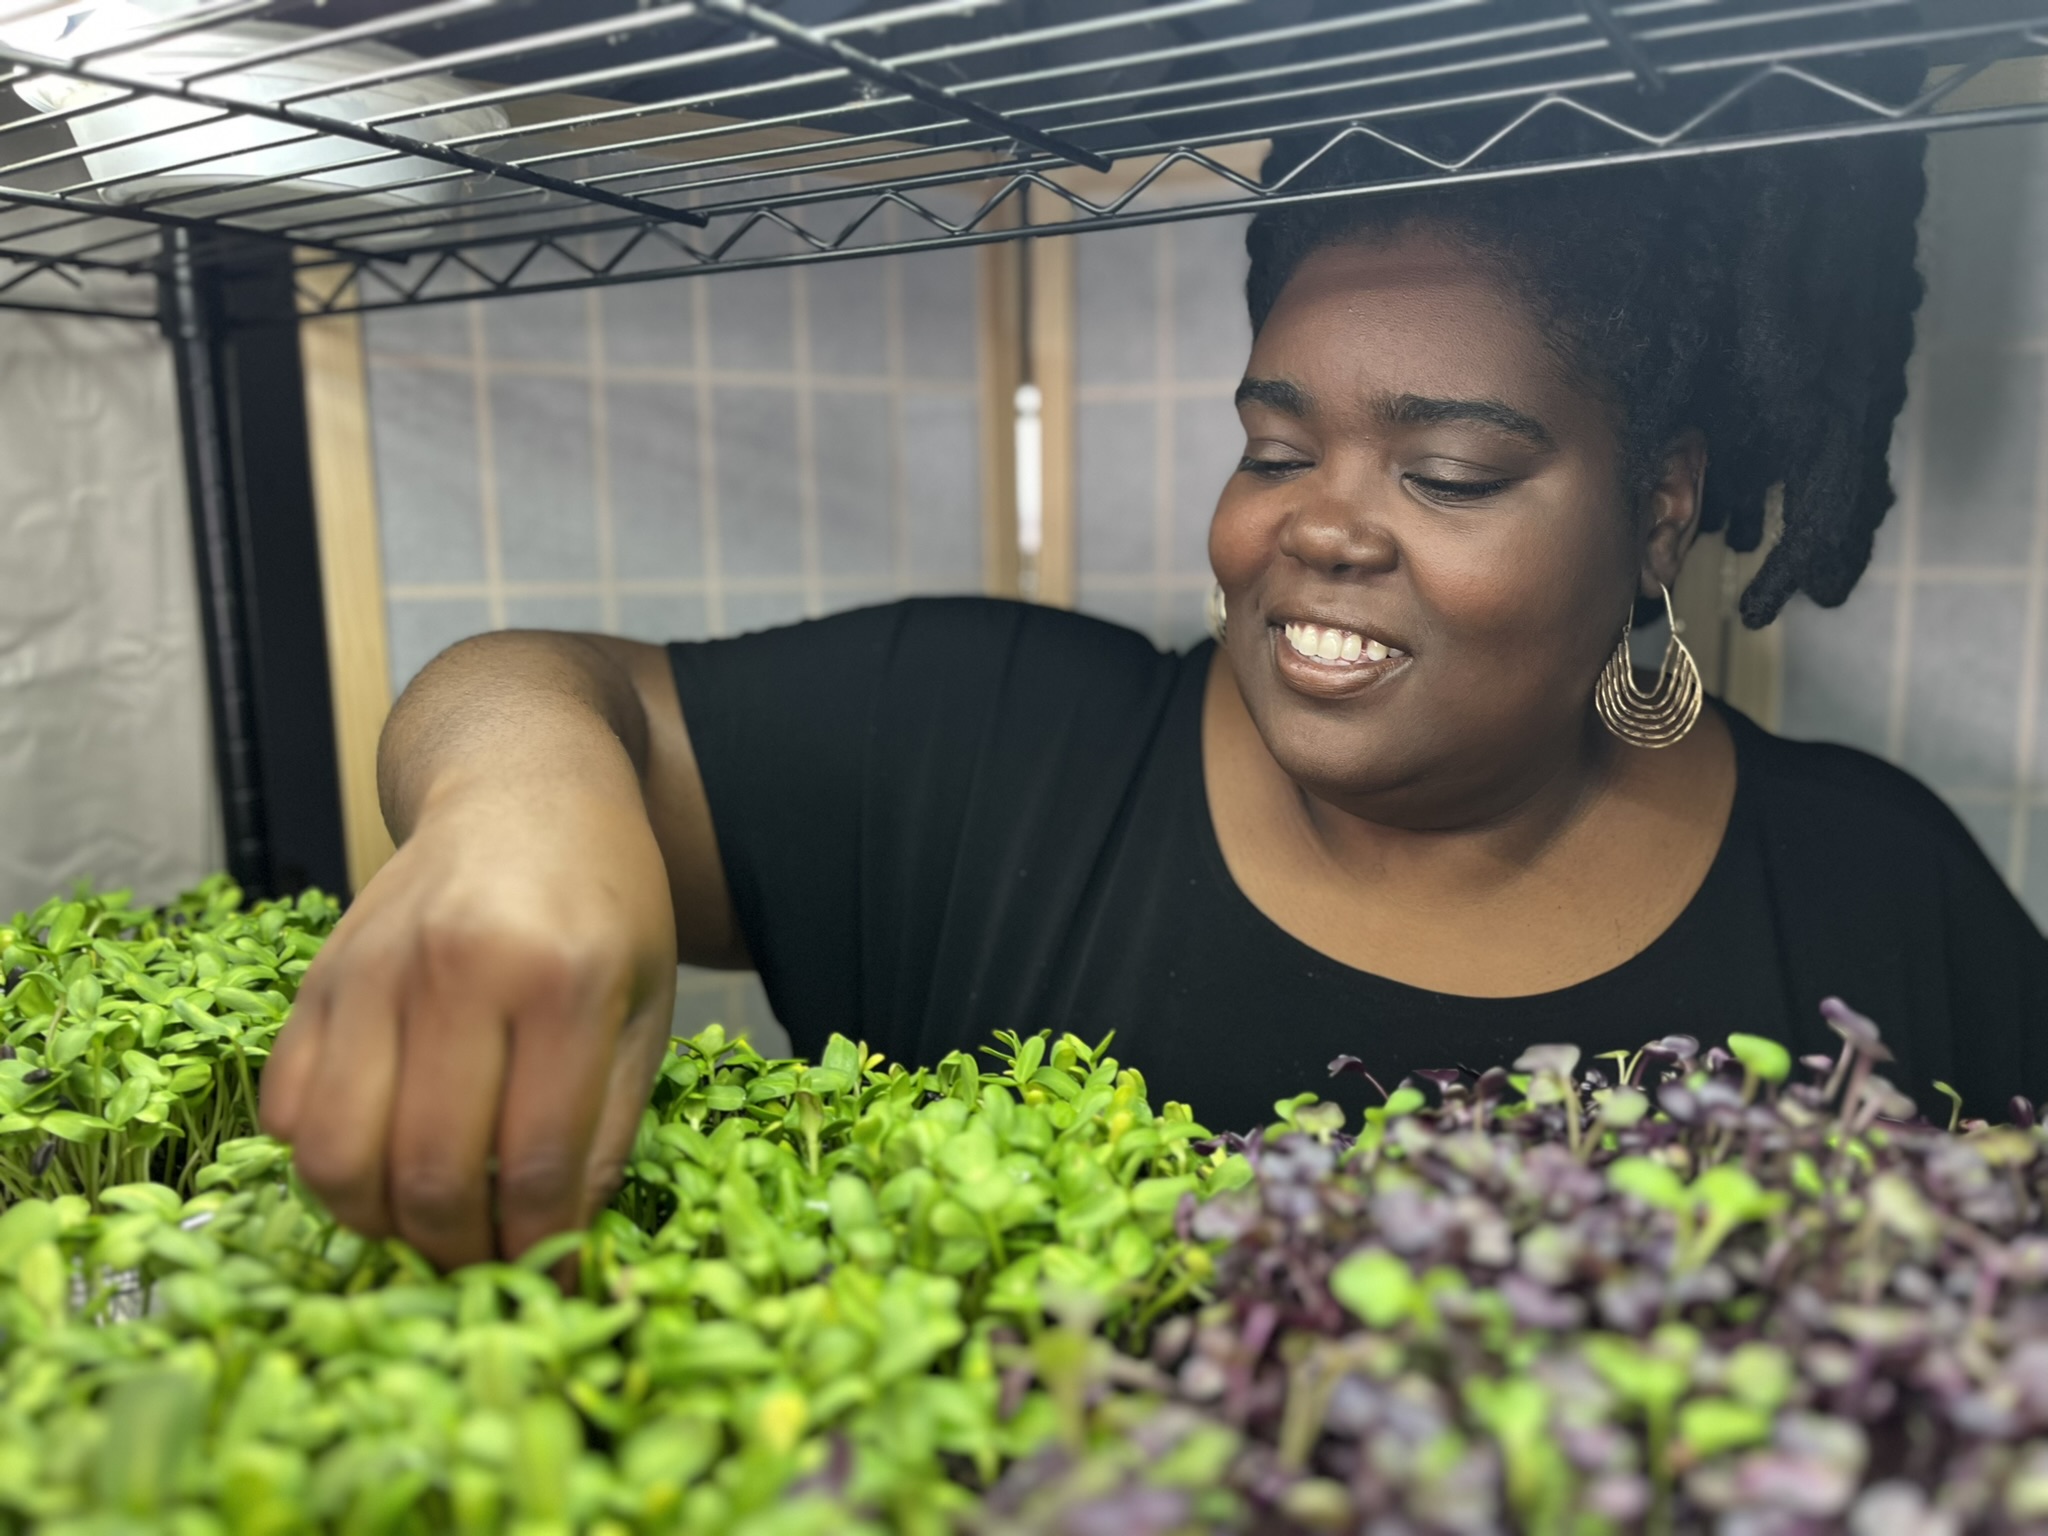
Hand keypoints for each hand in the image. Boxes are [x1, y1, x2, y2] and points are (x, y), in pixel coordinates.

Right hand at [259, 788, 677, 1269]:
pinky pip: (286, 1108)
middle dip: (457, 1250)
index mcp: (559, 980)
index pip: (532, 1160)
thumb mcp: (646, 1006)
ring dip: (377, 1221)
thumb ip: (609, 1126)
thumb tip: (567, 1246)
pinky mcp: (317, 978)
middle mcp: (454, 971)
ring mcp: (371, 972)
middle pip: (426, 1171)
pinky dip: (323, 1160)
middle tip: (486, 1263)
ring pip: (335, 1155)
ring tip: (428, 1221)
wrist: (526, 791)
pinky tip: (381, 1155)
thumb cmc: (606, 903)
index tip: (550, 1279)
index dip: (537, 1245)